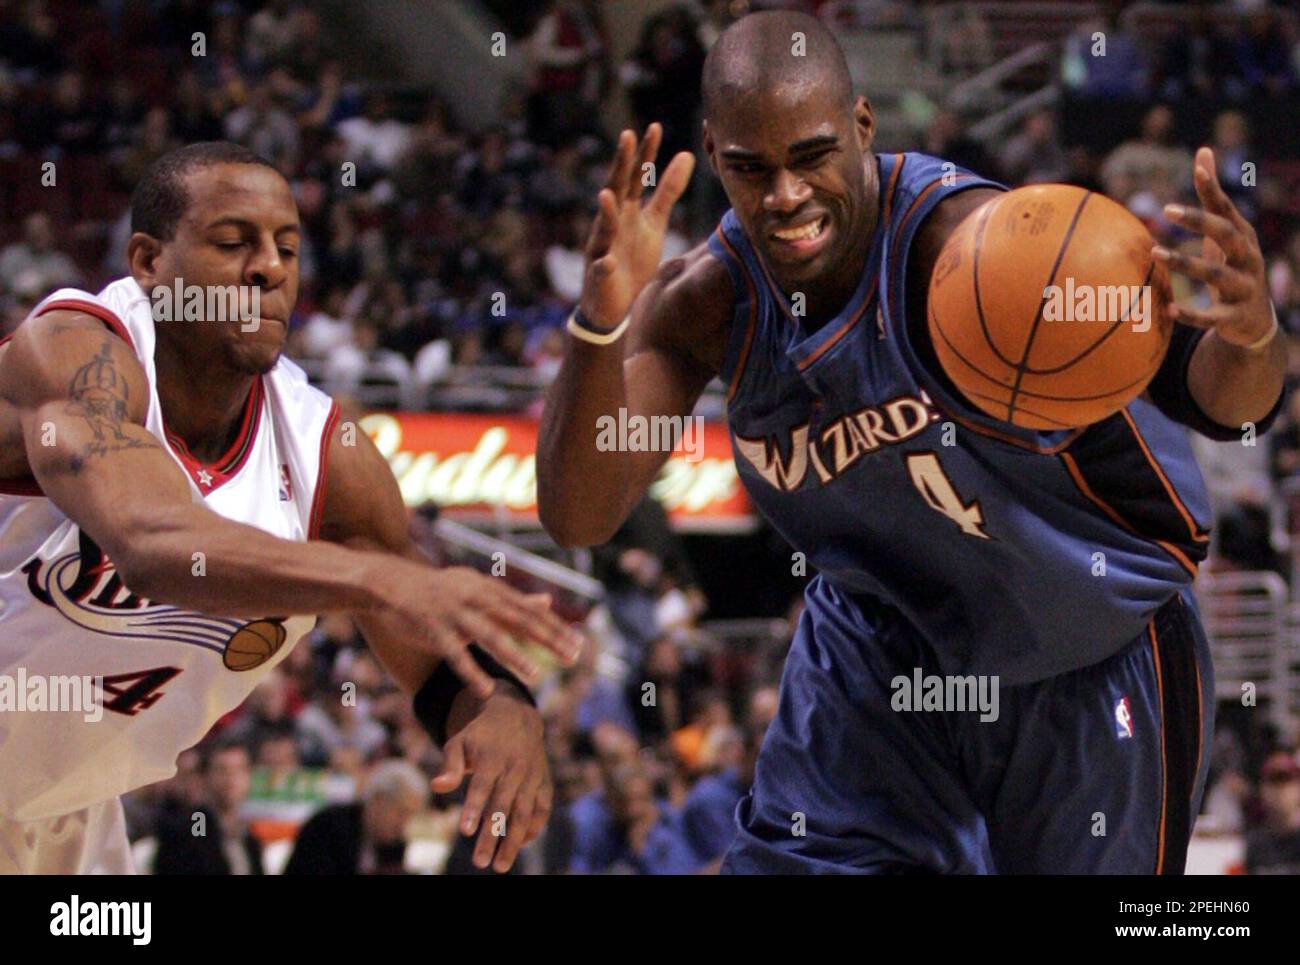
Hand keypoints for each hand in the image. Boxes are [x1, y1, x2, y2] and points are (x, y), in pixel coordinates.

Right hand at [394, 567, 580, 698]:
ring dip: (513, 655)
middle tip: (573, 658)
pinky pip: (455, 655)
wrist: (389, 582)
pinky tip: (485, 691)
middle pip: (518, 619)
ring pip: (489, 636)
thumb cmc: (439, 590)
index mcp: (488, 588)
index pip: (529, 610)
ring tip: (535, 674)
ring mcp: (454, 613)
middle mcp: (475, 597)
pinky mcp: (433, 630)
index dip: (555, 627)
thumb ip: (512, 599)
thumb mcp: (477, 587)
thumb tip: (549, 601)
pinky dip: (471, 673)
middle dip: (547, 639)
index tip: (580, 644)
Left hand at [431, 684, 551, 871]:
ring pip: (524, 812)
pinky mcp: (544, 781)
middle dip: (492, 836)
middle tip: (480, 862)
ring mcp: (532, 775)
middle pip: (503, 806)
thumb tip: (436, 786)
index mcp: (492, 757)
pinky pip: (541, 809)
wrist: (516, 715)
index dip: (474, 808)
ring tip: (500, 866)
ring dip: (513, 841)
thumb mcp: (460, 742)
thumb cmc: (480, 735)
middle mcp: (515, 767)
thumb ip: (449, 765)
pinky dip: (533, 828)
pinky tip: (519, 845)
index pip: (482, 786)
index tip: (465, 832)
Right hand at [580, 123, 694, 327]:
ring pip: (603, 228)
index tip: (655, 127)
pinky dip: (604, 266)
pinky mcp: (600, 275)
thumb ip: (667, 191)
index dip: (645, 154)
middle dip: (620, 165)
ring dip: (605, 212)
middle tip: (626, 136)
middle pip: (617, 190)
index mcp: (627, 209)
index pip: (636, 176)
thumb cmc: (633, 257)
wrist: (616, 303)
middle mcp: (611, 223)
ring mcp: (603, 248)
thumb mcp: (653, 222)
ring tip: (607, 194)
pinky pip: (602, 269)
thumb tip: (686, 155)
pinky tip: (608, 262)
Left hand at [1154, 147, 1274, 347]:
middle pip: (1227, 235)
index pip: (1228, 208)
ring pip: (1216, 274)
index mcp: (1243, 236)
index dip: (1214, 190)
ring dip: (1185, 263)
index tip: (1197, 169)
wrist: (1255, 320)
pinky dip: (1191, 314)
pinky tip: (1168, 308)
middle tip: (1166, 210)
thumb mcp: (1225, 231)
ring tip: (1155, 252)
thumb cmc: (1233, 266)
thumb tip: (1203, 151)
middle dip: (1200, 222)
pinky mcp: (1233, 316)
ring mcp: (1243, 287)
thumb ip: (1212, 197)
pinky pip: (1211, 316)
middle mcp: (1248, 258)